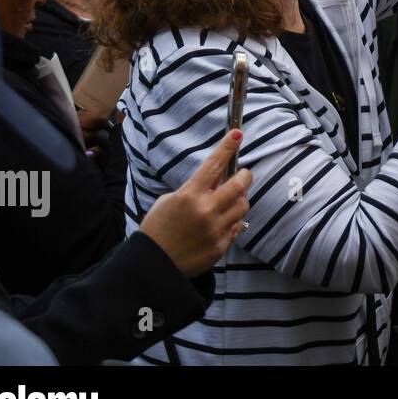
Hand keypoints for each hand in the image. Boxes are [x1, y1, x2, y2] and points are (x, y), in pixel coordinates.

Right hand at [140, 129, 251, 277]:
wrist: (153, 264)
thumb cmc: (158, 229)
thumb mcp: (169, 200)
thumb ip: (194, 188)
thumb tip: (217, 177)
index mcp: (189, 195)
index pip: (214, 164)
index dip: (227, 147)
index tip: (237, 134)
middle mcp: (205, 210)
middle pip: (239, 185)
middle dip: (244, 176)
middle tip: (243, 174)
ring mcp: (215, 229)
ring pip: (243, 206)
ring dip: (239, 200)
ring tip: (229, 203)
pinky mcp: (221, 245)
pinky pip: (237, 227)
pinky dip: (232, 223)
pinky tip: (219, 225)